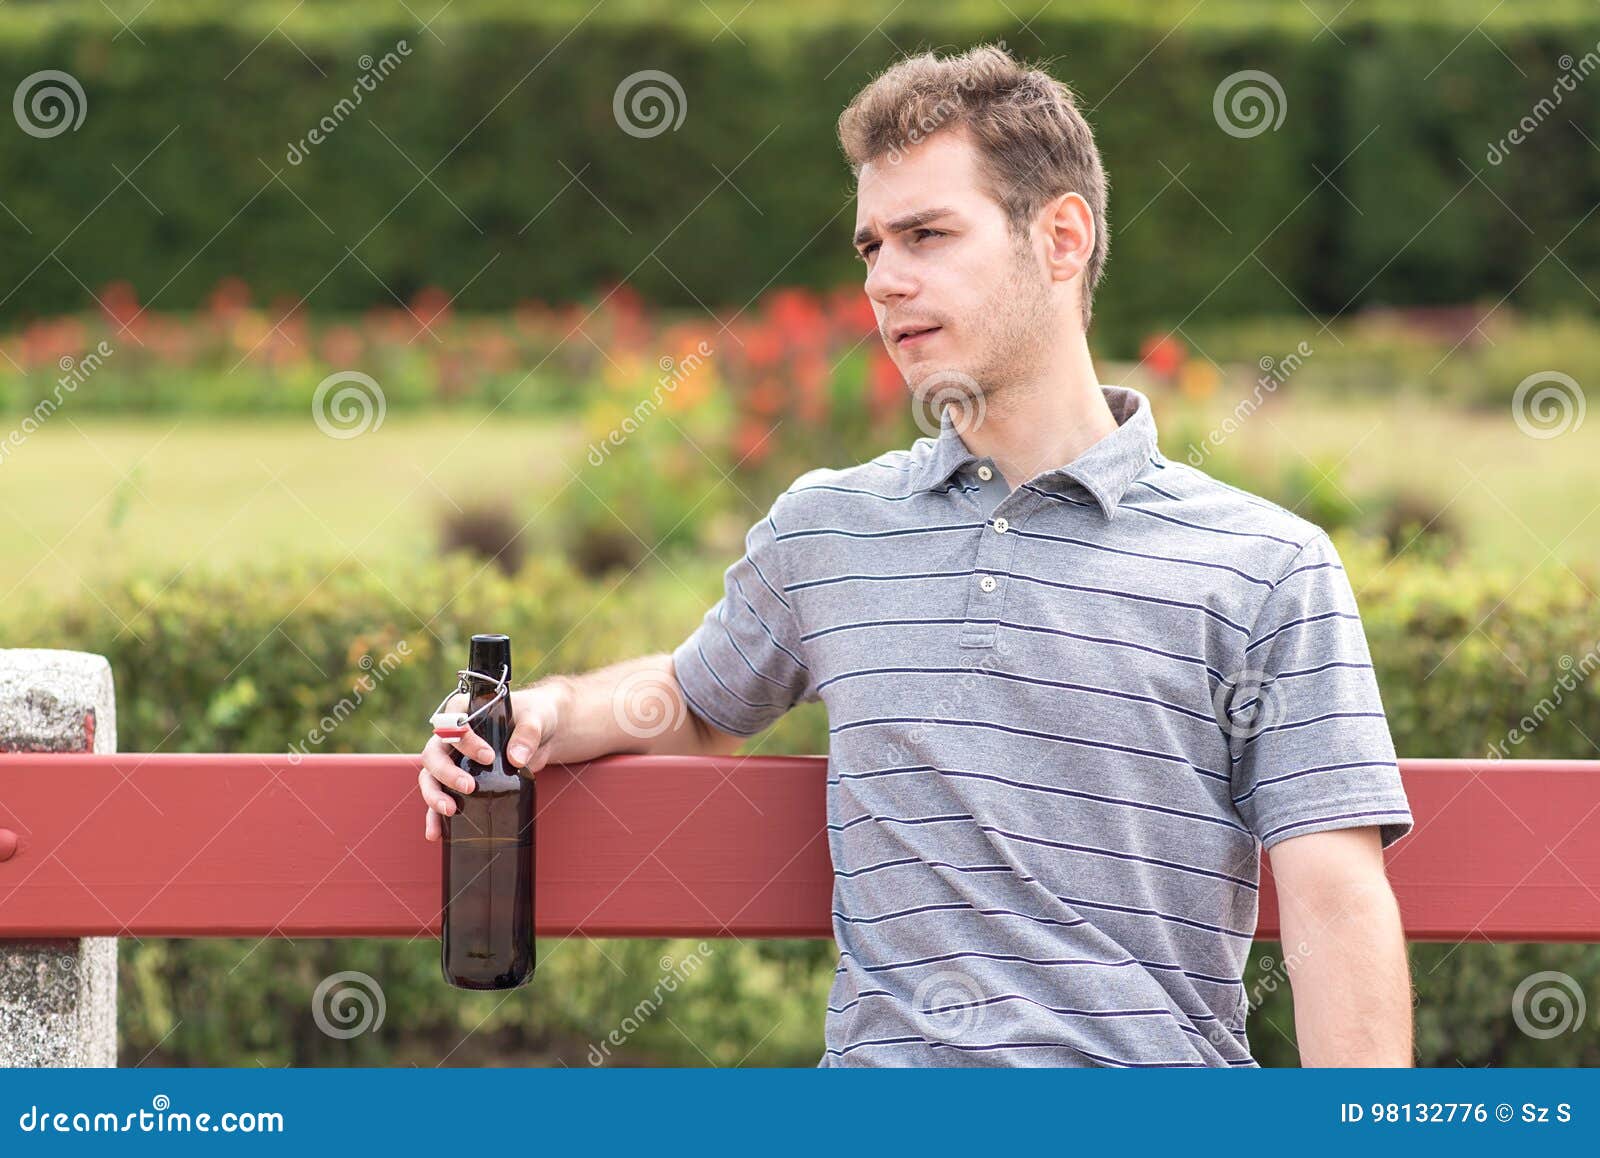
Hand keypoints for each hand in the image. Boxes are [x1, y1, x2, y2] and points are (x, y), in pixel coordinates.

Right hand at [419, 684, 561, 841]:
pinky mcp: (459, 781)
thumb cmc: (535, 716)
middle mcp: (452, 737)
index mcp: (465, 712)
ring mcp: (453, 760)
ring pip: (431, 777)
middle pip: (434, 754)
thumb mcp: (536, 718)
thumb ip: (527, 734)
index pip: (452, 724)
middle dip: (446, 773)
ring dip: (434, 795)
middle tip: (469, 786)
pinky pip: (441, 797)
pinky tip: (436, 833)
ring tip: (451, 811)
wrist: (544, 731)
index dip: (462, 740)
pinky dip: (435, 816)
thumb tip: (515, 758)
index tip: (488, 756)